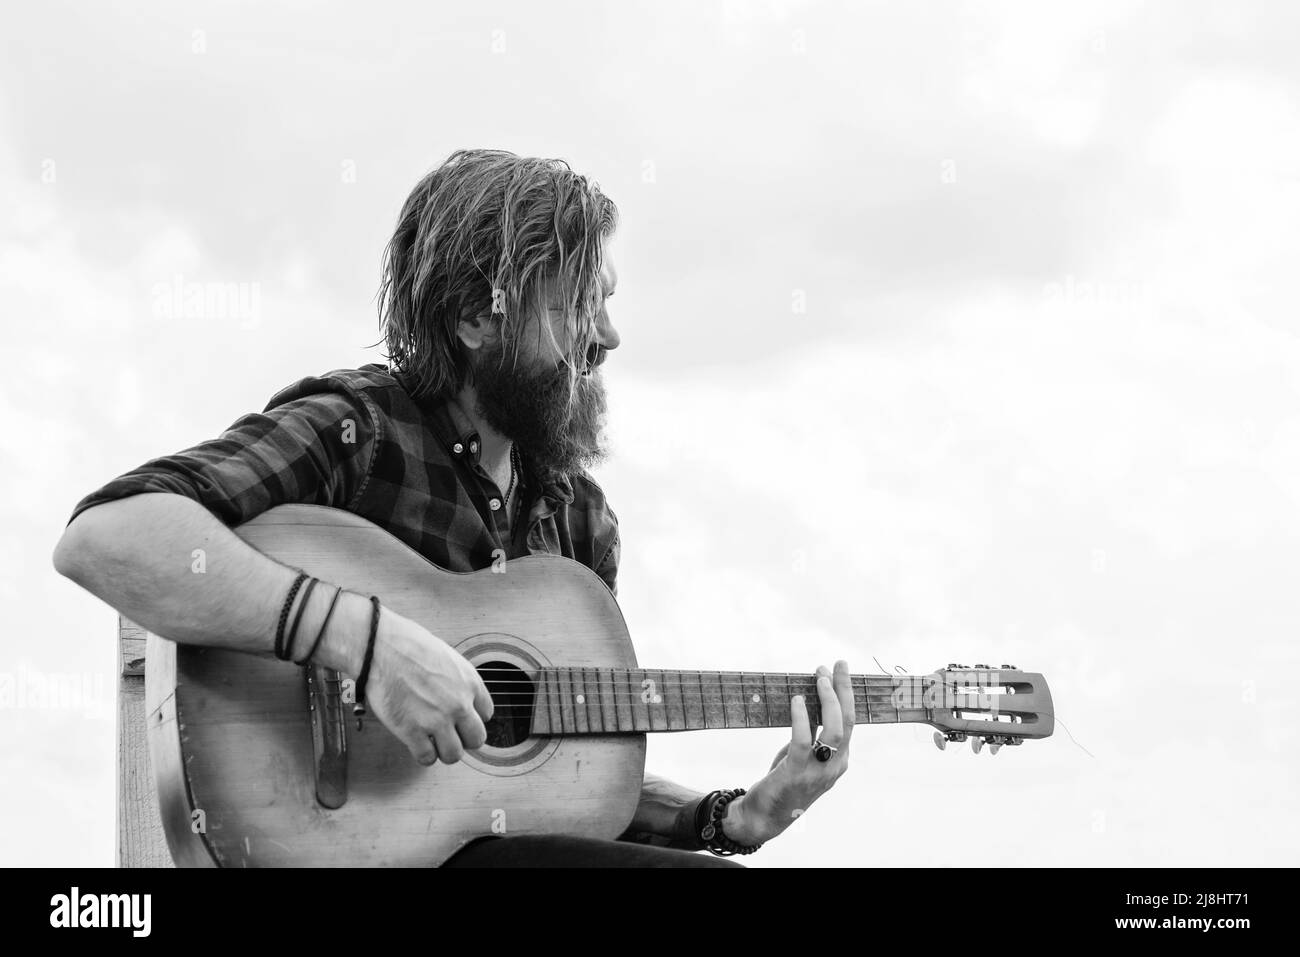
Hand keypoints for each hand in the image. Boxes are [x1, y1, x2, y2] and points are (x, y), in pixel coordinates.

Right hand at [323, 594, 493, 765]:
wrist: (380, 647)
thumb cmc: (408, 645)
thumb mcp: (448, 657)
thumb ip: (458, 681)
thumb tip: (459, 694)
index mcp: (470, 683)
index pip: (487, 714)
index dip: (472, 718)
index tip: (461, 718)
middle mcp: (459, 704)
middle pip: (477, 739)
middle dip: (463, 739)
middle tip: (450, 734)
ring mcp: (436, 720)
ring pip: (454, 755)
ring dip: (444, 751)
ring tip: (433, 742)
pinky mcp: (412, 731)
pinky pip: (427, 758)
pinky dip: (422, 754)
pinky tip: (416, 743)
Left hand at [723, 660, 854, 844]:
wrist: (765, 817)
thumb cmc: (784, 782)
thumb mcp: (803, 756)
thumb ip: (811, 734)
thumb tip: (811, 701)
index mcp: (839, 760)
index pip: (850, 722)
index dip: (845, 694)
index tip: (839, 670)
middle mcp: (834, 765)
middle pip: (847, 722)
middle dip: (844, 690)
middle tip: (838, 664)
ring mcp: (817, 772)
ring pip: (833, 730)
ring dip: (829, 700)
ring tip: (820, 677)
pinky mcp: (796, 773)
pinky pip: (802, 740)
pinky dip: (802, 718)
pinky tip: (797, 700)